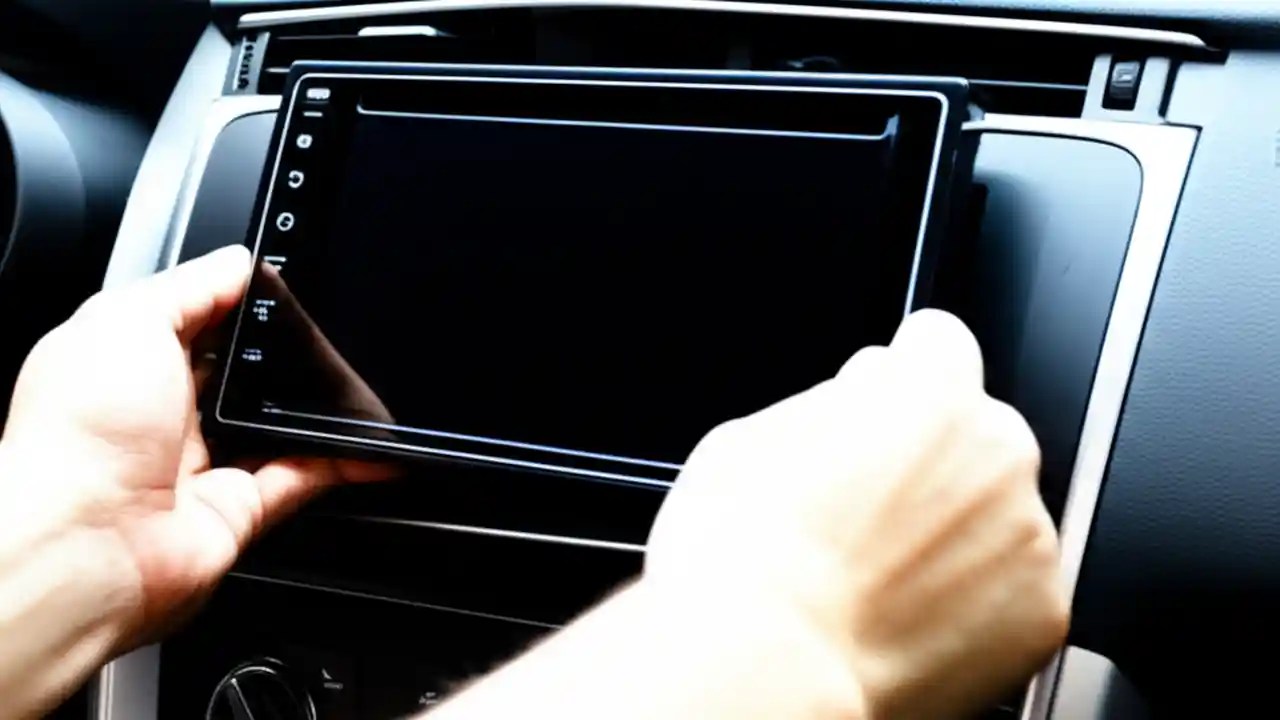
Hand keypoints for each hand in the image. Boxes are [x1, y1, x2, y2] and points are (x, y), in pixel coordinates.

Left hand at [0, 247, 381, 681]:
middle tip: (324, 334)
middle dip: (284, 354)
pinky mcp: (237, 511)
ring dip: (317, 408)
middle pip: (241, 373)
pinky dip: (343, 461)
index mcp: (124, 363)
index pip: (193, 320)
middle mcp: (161, 416)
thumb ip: (189, 287)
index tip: (284, 286)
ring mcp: (201, 465)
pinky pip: (302, 478)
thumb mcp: (128, 320)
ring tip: (357, 380)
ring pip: (277, 425)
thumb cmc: (80, 435)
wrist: (86, 544)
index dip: (236, 301)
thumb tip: (238, 262)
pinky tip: (372, 444)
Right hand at [646, 310, 1067, 718]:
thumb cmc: (744, 555)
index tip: (886, 409)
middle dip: (932, 464)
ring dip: (955, 536)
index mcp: (930, 390)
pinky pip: (1015, 590)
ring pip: (998, 516)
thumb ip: (835, 403)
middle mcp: (998, 451)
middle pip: (977, 434)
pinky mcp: (1043, 613)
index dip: (902, 376)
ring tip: (881, 579)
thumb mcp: (757, 436)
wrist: (769, 665)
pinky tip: (909, 619)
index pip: (940, 343)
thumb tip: (863, 399)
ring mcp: (1029, 534)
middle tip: (866, 517)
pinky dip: (976, 604)